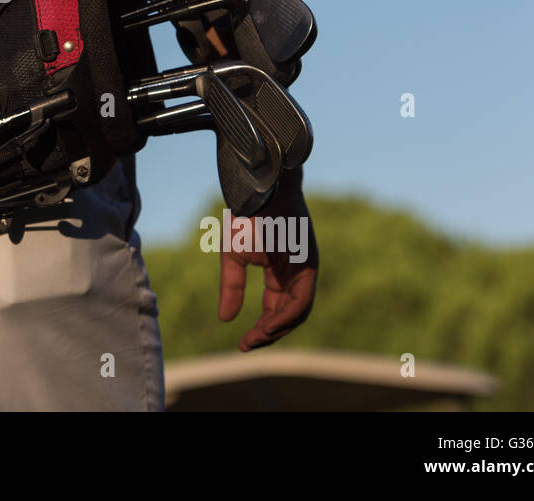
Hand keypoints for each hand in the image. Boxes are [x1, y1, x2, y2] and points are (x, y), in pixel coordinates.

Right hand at [217, 165, 317, 350]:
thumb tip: (225, 319)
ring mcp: (305, 268)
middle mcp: (297, 274)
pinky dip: (286, 315)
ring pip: (299, 311)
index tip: (243, 343)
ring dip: (278, 329)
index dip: (261, 328)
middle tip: (248, 345)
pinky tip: (268, 324)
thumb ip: (232, 287)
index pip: (275, 309)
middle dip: (270, 334)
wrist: (257, 188)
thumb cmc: (246, 216)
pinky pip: (302, 299)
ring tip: (257, 338)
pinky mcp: (309, 263)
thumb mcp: (233, 257)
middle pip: (289, 314)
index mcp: (280, 273)